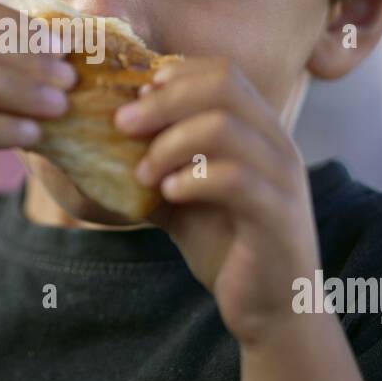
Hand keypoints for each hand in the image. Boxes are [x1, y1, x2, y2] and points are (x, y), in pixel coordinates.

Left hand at [115, 57, 319, 347]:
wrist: (271, 308)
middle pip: (223, 87)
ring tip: (143, 173)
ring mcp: (283, 178)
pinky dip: (193, 180)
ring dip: (170, 144)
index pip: (223, 72)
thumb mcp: (183, 195)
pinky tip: (168, 194)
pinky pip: (236, 179)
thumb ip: (156, 163)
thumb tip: (98, 141)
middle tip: (122, 124)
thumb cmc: (226, 245)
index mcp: (259, 130)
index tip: (136, 96)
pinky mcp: (279, 216)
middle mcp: (277, 144)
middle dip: (163, 100)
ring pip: (225, 128)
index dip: (175, 74)